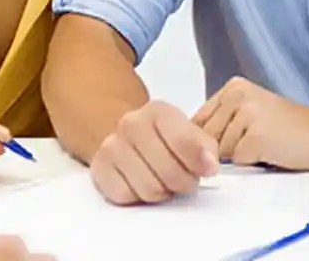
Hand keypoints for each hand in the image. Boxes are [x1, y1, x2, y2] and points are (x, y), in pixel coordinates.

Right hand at [90, 100, 219, 205]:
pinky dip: (138, 197)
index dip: (200, 162)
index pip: (183, 141)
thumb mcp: (189, 132)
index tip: (209, 170)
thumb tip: (208, 164)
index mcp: (157, 111)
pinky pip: (127, 197)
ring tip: (163, 180)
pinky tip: (141, 183)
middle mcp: (131, 124)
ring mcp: (112, 146)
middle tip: (185, 178)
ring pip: (149, 190)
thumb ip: (204, 146)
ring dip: (162, 192)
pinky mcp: (99, 169)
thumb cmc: (164, 138)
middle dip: (184, 182)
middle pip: (170, 173)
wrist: (127, 136)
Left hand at [193, 76, 308, 169]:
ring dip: (239, 156)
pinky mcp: (257, 135)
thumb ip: (221, 119)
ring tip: (264, 145)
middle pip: (205, 137)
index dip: (207, 139)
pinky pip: (237, 161)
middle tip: (253, 142)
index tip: (231, 140)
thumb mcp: (249, 110)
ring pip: (219, 151)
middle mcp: (237, 94)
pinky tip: (271, 151)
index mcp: (233, 86)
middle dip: (222, 149)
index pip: (196, 120)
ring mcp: (247, 113)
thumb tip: (184, 140)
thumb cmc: (289, 128)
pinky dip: (252, 163)